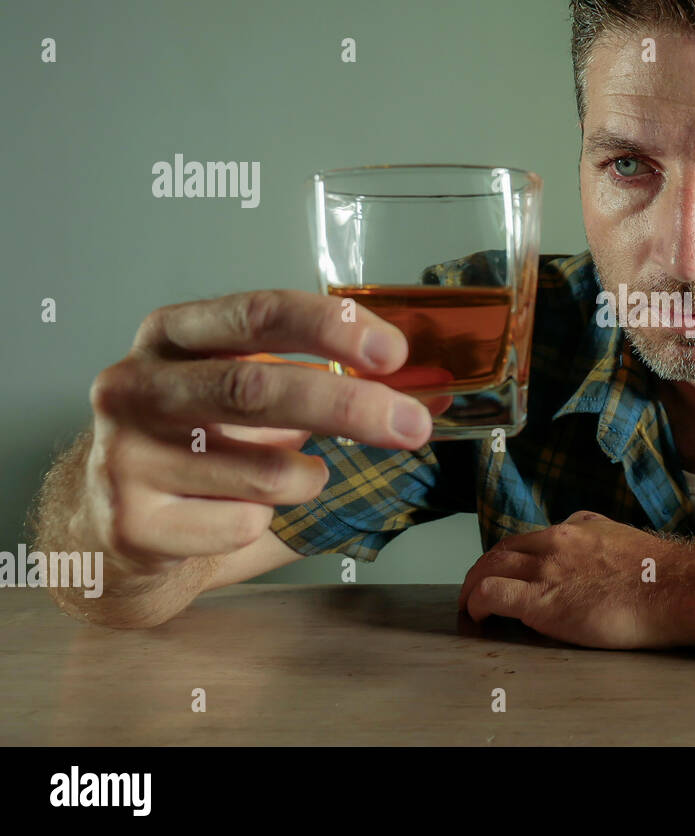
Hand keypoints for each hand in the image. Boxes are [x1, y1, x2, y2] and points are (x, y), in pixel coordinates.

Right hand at [81, 289, 434, 579]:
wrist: (116, 525)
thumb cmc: (202, 444)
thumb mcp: (253, 392)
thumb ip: (331, 379)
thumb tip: (432, 390)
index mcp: (171, 334)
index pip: (258, 314)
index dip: (331, 329)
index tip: (392, 354)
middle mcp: (136, 386)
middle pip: (256, 388)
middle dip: (349, 406)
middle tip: (412, 424)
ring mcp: (124, 456)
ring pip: (265, 472)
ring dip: (306, 479)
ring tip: (288, 477)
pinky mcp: (131, 524)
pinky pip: (244, 524)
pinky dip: (264, 522)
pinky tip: (230, 513)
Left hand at [458, 511, 694, 649]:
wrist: (674, 589)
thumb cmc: (660, 574)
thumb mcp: (623, 537)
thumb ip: (597, 536)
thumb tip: (587, 538)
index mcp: (575, 528)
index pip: (527, 540)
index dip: (509, 560)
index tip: (506, 576)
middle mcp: (555, 543)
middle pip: (500, 551)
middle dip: (482, 571)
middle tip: (475, 594)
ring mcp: (546, 569)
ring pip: (488, 567)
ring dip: (472, 588)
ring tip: (471, 610)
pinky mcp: (541, 600)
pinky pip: (490, 594)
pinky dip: (475, 604)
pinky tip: (478, 618)